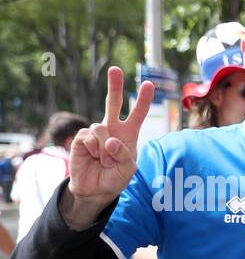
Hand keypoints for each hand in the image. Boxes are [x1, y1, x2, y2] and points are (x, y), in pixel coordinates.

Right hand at [62, 66, 154, 226]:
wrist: (96, 189)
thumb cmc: (115, 178)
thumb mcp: (128, 169)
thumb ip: (124, 154)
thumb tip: (109, 139)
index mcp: (128, 134)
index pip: (137, 114)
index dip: (143, 100)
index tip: (149, 84)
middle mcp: (112, 129)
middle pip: (113, 103)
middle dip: (114, 86)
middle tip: (115, 69)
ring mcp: (96, 132)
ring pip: (101, 128)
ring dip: (105, 149)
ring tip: (105, 161)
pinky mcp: (81, 138)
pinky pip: (89, 137)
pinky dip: (94, 150)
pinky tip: (94, 158)